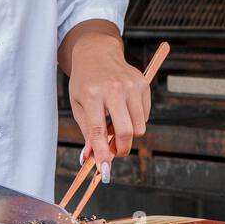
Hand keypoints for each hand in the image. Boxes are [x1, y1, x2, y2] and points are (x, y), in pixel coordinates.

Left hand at [67, 34, 150, 181]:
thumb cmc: (85, 81)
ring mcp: (131, 86)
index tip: (105, 170)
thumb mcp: (78, 104)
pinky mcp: (143, 84)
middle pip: (125, 132)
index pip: (99, 131)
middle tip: (115, 152)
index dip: (102, 154)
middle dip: (121, 149)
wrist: (97, 53)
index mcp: (92, 95)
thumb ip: (87, 131)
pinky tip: (124, 109)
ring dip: (129, 135)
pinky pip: (145, 115)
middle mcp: (114, 89)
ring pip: (139, 127)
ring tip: (116, 125)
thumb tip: (92, 157)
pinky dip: (136, 120)